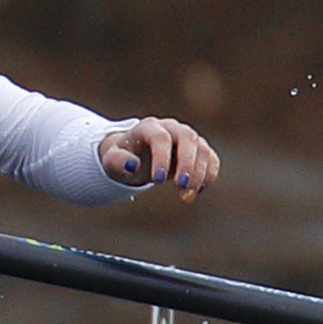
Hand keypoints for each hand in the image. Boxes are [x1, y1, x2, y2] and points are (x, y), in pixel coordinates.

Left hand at [100, 117, 219, 202]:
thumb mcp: (112, 160)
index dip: (162, 157)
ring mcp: (187, 137)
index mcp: (149, 127)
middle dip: (187, 163)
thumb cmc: (122, 156)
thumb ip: (118, 161)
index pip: (161, 138)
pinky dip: (209, 174)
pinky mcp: (198, 149)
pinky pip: (211, 158)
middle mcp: (172, 128)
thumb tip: (133, 165)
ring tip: (186, 196)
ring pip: (202, 149)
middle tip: (181, 186)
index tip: (158, 180)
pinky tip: (198, 190)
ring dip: (199, 173)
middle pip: (188, 138)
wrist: (134, 154)